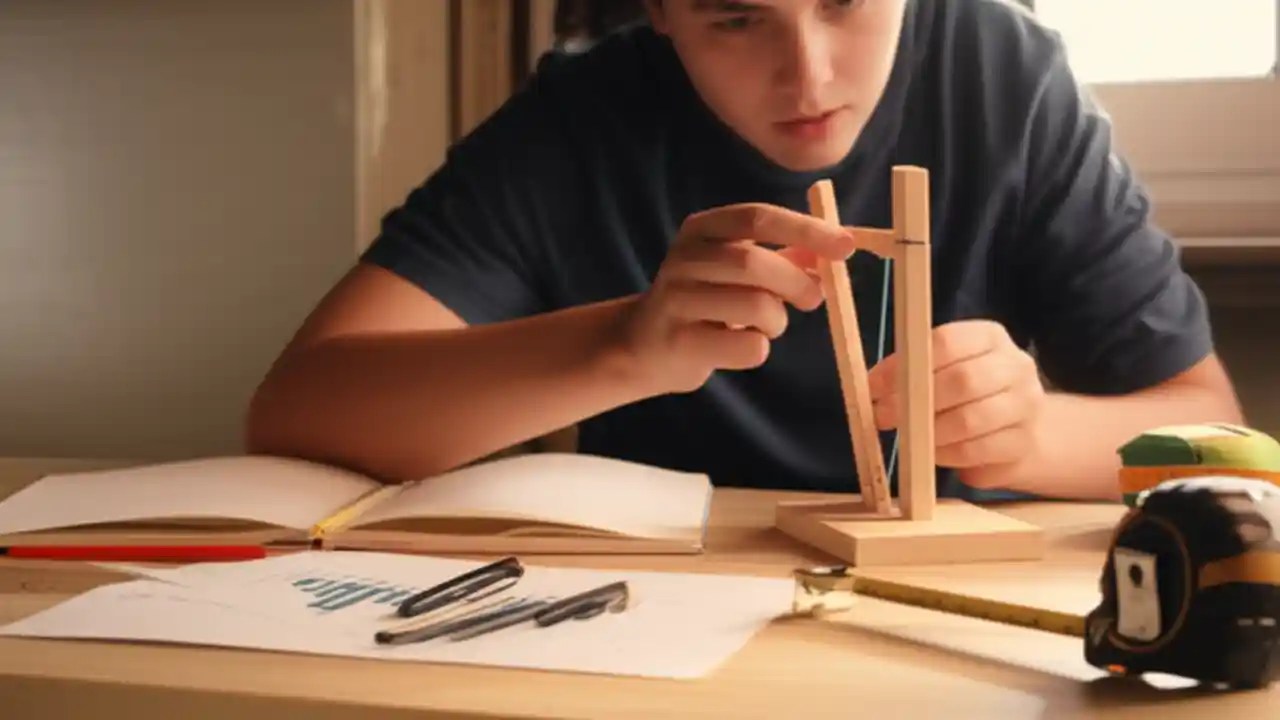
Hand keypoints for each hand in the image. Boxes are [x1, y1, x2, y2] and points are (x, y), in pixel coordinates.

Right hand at [621, 203, 857, 394]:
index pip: (758, 217)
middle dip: (797, 282)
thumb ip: (784, 256)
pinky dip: (759, 349)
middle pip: (755, 262)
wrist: (643, 346)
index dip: (806, 229)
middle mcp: (683, 259)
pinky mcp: (678, 343)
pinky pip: (745, 347)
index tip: (847, 245)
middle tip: (815, 299)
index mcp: (701, 229)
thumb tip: (836, 248)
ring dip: (777, 321)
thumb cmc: (705, 303)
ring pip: (754, 306)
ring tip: (769, 326)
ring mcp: (675, 301)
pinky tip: (741, 347)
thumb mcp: (738, 269)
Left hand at [867, 320, 1045, 478]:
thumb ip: (911, 371)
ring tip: (909, 437)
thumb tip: (872, 385)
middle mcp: (1015, 366)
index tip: (874, 386)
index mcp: (991, 337)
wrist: (1028, 431)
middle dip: (914, 401)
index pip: (947, 341)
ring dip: (928, 432)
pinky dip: (945, 454)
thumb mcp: (944, 370)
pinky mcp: (1022, 443)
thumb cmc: (972, 395)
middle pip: (963, 380)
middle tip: (883, 416)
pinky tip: (932, 452)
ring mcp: (1025, 405)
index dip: (905, 365)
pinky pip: (974, 451)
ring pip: (969, 420)